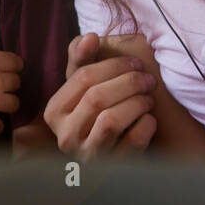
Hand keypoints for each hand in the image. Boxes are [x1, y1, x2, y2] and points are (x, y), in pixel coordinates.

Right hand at [44, 33, 157, 158]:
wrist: (108, 154)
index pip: (83, 77)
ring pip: (111, 121)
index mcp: (54, 111)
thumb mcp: (84, 86)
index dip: (114, 65)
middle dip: (129, 82)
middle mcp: (65, 136)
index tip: (136, 62)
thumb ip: (82, 58)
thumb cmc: (96, 112)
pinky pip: (131, 142)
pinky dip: (146, 125)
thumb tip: (89, 36)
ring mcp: (87, 155)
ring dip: (137, 102)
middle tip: (148, 79)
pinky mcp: (111, 168)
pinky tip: (149, 118)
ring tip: (148, 97)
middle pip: (97, 97)